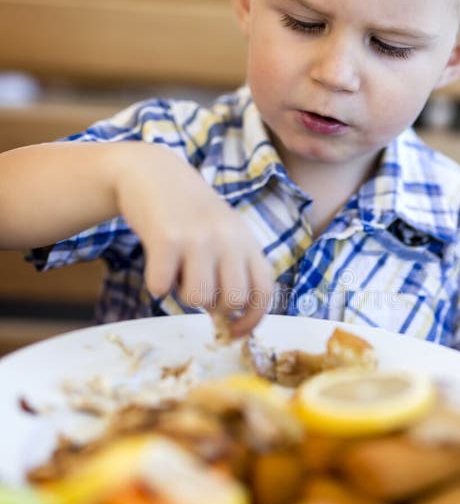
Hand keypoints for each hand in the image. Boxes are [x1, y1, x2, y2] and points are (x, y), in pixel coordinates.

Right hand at [114, 144, 272, 336]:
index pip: (264, 291)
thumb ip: (233, 270)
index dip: (252, 320)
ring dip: (182, 295)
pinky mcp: (166, 238)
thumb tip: (228, 321)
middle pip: (233, 300)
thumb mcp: (224, 234)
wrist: (152, 171)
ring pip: (198, 299)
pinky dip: (155, 283)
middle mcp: (228, 239)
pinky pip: (160, 288)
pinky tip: (157, 260)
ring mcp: (198, 238)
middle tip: (197, 287)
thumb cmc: (190, 213)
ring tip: (177, 270)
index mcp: (247, 241)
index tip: (234, 333)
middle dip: (213, 306)